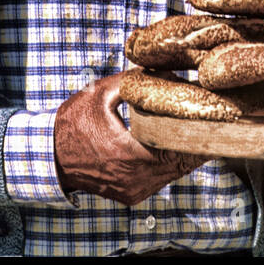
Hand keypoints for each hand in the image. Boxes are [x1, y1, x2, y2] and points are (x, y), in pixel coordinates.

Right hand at [53, 72, 210, 205]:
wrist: (51, 157)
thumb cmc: (72, 125)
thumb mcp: (98, 95)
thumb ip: (130, 82)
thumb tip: (158, 69)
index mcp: (127, 153)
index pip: (176, 149)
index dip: (197, 136)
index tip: (211, 121)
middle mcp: (133, 178)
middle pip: (180, 164)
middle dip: (196, 145)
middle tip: (213, 125)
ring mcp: (133, 190)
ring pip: (172, 174)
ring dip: (184, 156)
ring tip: (198, 134)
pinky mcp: (131, 195)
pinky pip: (160, 180)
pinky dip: (169, 165)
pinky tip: (175, 148)